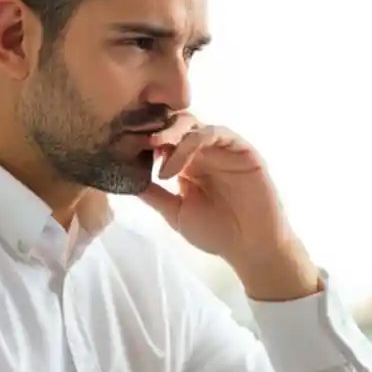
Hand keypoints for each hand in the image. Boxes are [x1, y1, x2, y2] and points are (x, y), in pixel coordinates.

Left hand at [138, 114, 318, 300]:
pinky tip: (175, 165)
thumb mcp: (175, 213)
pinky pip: (216, 133)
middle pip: (176, 124)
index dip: (144, 138)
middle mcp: (204, 151)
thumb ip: (154, 195)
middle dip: (155, 129)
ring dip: (171, 133)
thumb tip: (123, 179)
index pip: (164, 138)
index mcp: (188, 163)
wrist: (251, 247)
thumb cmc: (217, 232)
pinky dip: (193, 142)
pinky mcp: (241, 149)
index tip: (120, 144)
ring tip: (153, 149)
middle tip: (136, 140)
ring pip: (194, 124)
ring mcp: (223, 148)